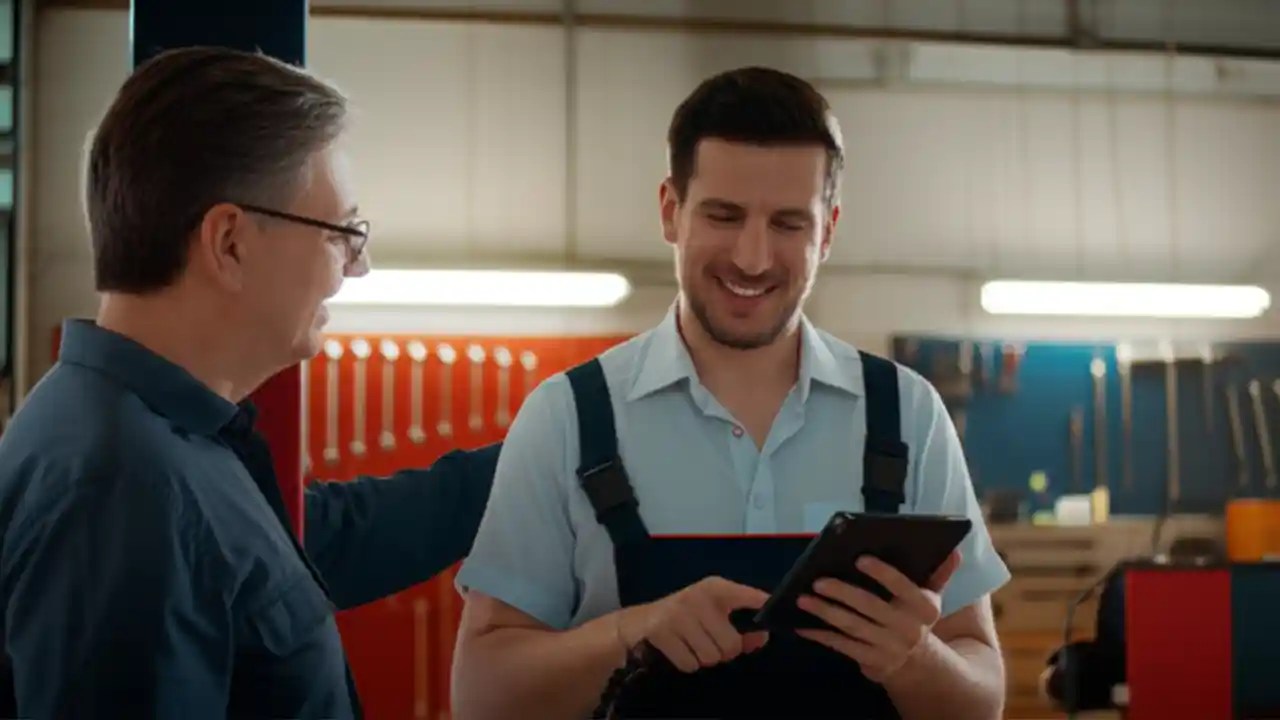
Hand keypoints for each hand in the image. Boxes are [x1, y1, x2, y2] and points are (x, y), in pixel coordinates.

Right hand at [619, 576, 769, 672]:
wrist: (637, 624)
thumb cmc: (683, 618)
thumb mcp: (712, 613)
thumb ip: (741, 626)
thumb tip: (760, 638)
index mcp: (716, 588)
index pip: (752, 598)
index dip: (767, 611)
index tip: (779, 624)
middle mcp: (699, 597)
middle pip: (731, 644)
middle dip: (722, 651)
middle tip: (707, 642)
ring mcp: (679, 613)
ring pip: (711, 657)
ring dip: (703, 658)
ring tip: (690, 644)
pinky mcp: (662, 631)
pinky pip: (690, 664)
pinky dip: (686, 663)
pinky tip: (677, 649)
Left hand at [796, 550, 961, 682]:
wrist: (918, 662)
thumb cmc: (917, 618)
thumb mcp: (931, 597)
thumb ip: (939, 573)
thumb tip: (955, 550)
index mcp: (923, 608)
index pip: (902, 587)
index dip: (882, 573)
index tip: (860, 559)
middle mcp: (907, 628)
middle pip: (870, 606)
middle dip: (842, 592)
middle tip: (817, 580)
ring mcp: (887, 646)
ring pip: (852, 626)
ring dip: (826, 612)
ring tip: (803, 598)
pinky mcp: (870, 661)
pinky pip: (841, 646)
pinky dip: (820, 636)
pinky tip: (802, 625)